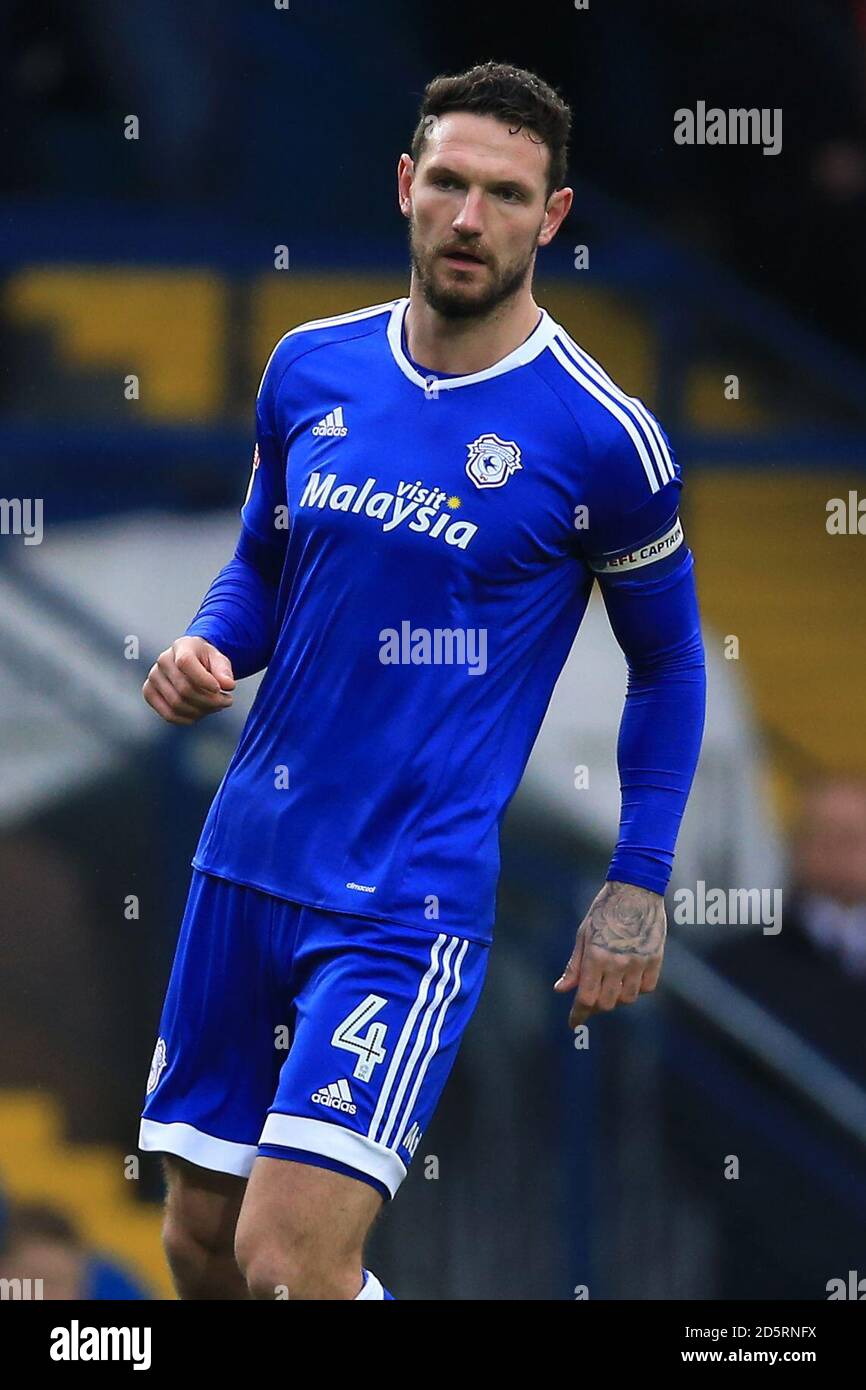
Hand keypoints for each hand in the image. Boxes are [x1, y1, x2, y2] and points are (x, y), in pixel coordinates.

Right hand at [142, 636, 235, 724]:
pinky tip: (200, 713)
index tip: (220, 689)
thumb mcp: (219, 659)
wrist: (189, 661)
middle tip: (226, 701)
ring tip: (215, 706)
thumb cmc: (205, 660)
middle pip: (185, 689)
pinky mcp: (149, 692)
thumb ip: (224, 670)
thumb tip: (228, 684)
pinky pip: (168, 714)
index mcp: (182, 646)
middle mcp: (163, 660)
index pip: (186, 663)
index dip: (204, 680)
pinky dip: (187, 719)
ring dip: (201, 711)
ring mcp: (153, 677)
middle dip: (210, 701)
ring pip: (177, 704)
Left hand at [553, 880, 665, 1027]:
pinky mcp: (655, 959)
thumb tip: (561, 989)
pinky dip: (637, 988)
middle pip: (606, 1003)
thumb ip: (574, 966)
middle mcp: (618, 963)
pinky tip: (629, 977)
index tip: (573, 1023)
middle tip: (591, 997)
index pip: (586, 998)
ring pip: (627, 999)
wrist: (636, 890)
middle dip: (596, 1005)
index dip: (579, 1014)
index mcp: (596, 956)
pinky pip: (647, 988)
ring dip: (617, 997)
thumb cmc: (604, 910)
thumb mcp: (583, 935)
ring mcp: (639, 962)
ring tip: (610, 982)